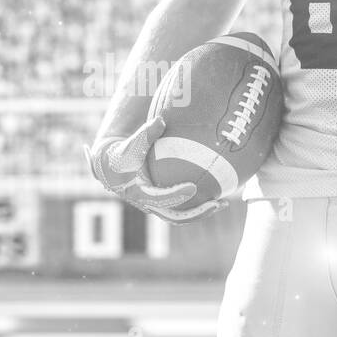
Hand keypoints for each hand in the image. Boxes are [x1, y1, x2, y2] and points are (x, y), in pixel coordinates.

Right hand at [85, 116, 227, 223]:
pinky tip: (218, 195)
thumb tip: (161, 119)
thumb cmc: (122, 154)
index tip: (193, 188)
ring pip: (181, 217)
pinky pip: (183, 210)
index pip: (160, 198)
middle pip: (175, 216)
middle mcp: (149, 205)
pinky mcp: (164, 205)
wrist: (112, 169)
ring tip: (223, 203)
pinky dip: (199, 206)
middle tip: (217, 204)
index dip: (176, 195)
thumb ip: (145, 134)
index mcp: (140, 193)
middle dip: (197, 212)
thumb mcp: (130, 145)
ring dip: (202, 212)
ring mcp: (157, 207)